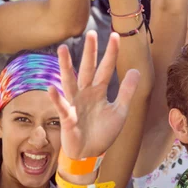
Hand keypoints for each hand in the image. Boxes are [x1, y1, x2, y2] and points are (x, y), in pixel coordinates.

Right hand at [49, 31, 139, 159]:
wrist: (90, 154)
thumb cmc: (102, 132)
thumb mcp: (120, 111)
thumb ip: (126, 91)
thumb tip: (136, 70)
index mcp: (98, 91)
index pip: (105, 68)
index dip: (111, 53)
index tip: (115, 36)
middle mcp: (85, 93)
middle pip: (87, 69)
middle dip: (90, 52)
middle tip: (91, 33)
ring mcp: (75, 104)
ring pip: (70, 81)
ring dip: (66, 66)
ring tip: (63, 49)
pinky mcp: (68, 118)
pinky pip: (62, 107)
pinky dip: (56, 98)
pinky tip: (51, 88)